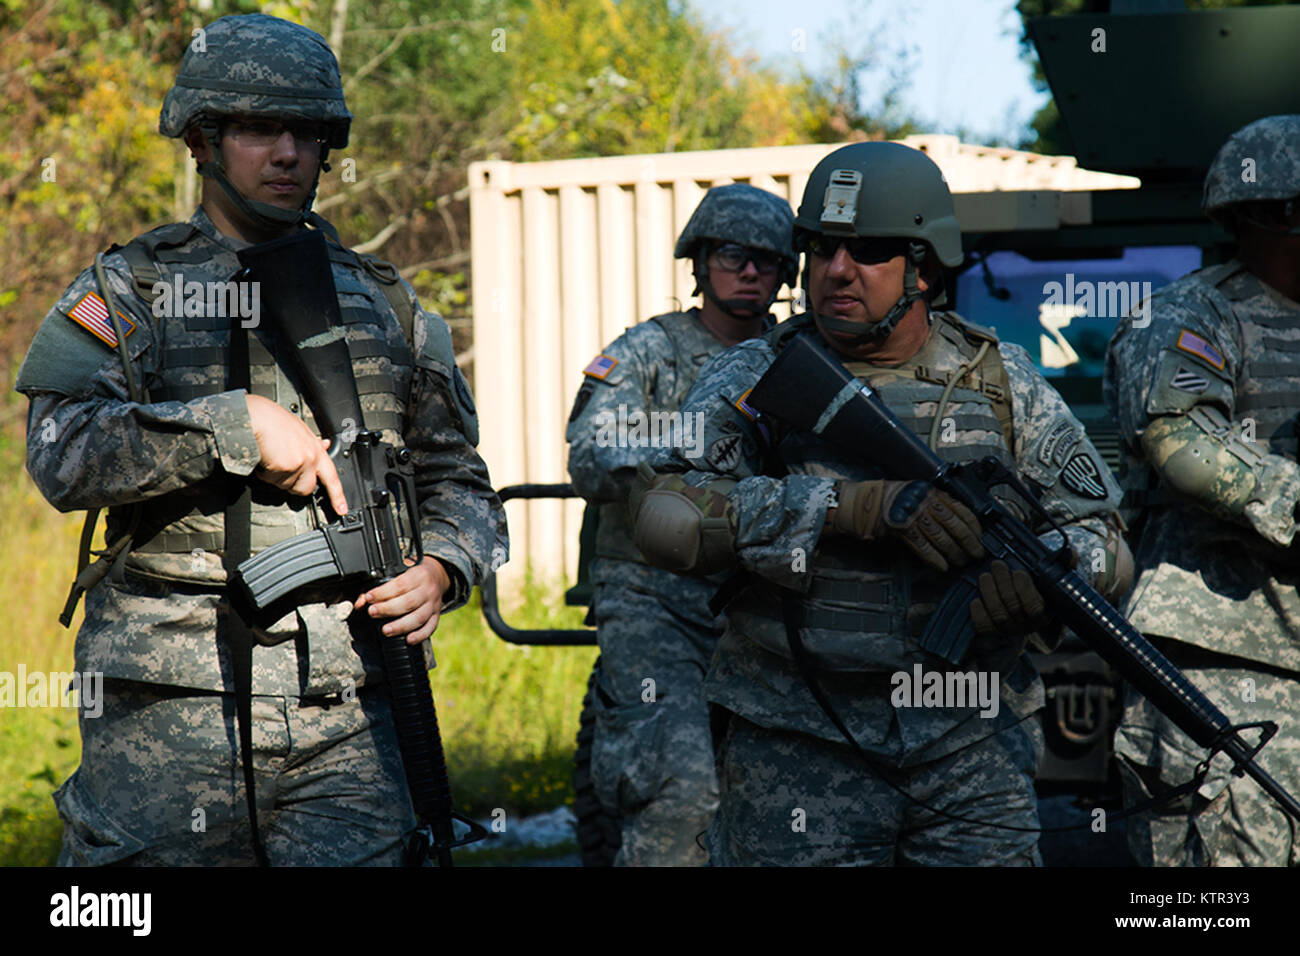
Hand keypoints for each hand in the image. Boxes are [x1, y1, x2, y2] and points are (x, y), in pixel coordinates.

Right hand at [244, 393, 347, 514]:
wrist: (257, 417)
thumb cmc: (274, 420)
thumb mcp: (301, 429)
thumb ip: (313, 443)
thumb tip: (324, 445)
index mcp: (316, 450)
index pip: (332, 477)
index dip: (337, 496)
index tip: (341, 509)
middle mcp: (310, 459)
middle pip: (305, 489)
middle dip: (293, 484)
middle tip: (283, 468)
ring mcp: (297, 464)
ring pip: (285, 486)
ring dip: (276, 477)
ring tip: (272, 456)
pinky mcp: (283, 468)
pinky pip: (271, 480)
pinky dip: (264, 473)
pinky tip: (264, 457)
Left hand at [353, 556, 450, 645]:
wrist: (437, 576)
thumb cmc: (413, 576)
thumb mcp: (399, 573)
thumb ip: (379, 588)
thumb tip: (360, 602)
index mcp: (418, 575)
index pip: (400, 585)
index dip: (383, 593)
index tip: (369, 598)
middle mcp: (428, 590)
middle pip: (409, 602)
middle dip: (388, 609)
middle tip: (372, 613)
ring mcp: (433, 604)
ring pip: (419, 617)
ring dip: (401, 626)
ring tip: (386, 630)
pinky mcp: (436, 616)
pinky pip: (430, 627)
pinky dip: (420, 635)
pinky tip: (408, 640)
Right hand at [833, 479, 984, 571]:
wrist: (866, 502)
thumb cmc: (893, 499)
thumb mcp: (919, 494)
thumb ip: (938, 504)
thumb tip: (960, 524)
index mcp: (933, 492)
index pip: (961, 509)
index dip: (974, 525)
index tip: (981, 537)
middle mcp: (925, 502)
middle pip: (954, 524)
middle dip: (969, 542)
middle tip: (977, 554)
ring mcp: (913, 515)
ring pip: (941, 537)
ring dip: (954, 552)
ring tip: (961, 562)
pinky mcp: (902, 528)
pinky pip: (922, 545)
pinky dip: (934, 558)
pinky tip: (942, 566)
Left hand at [969, 560, 1054, 669]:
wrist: (1018, 607)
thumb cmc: (1036, 588)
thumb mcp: (1052, 578)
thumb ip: (1063, 565)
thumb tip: (1071, 552)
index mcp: (1044, 615)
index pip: (1034, 607)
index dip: (1024, 589)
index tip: (1019, 572)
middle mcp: (1026, 626)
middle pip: (1012, 607)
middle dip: (1002, 582)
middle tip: (997, 564)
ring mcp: (1008, 630)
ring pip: (997, 615)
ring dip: (988, 592)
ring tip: (985, 575)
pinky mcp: (991, 632)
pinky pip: (983, 625)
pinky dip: (978, 611)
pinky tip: (976, 598)